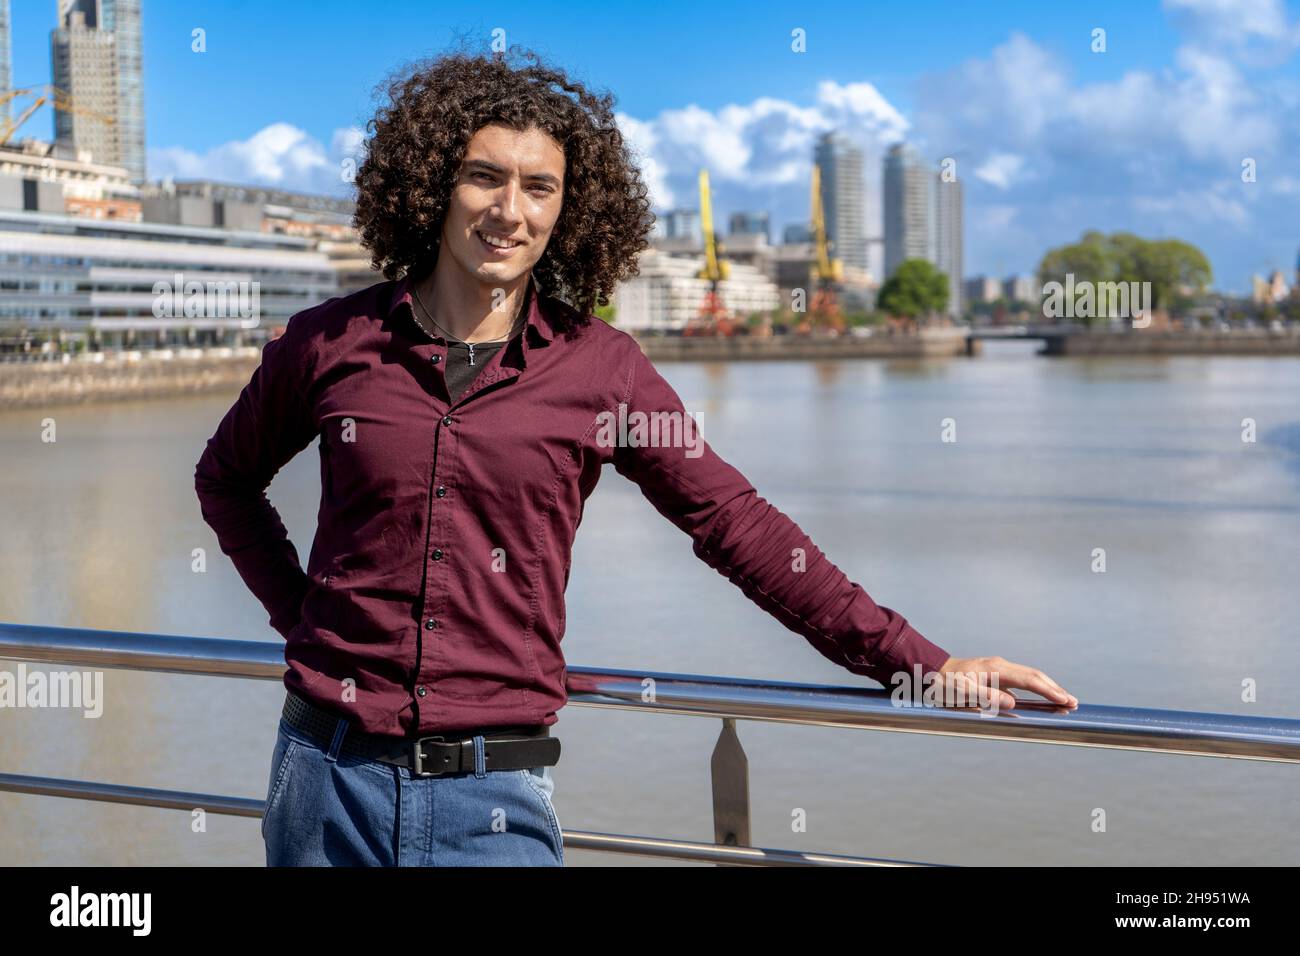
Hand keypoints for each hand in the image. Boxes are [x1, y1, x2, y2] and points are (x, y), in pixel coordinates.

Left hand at [935, 655, 1077, 710]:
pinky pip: (1020, 682)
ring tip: (1064, 700)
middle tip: (1074, 702)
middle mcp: (1000, 666)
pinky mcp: (994, 675)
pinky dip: (1035, 689)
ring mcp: (998, 669)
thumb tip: (1013, 703)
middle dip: (1055, 689)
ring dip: (1048, 688)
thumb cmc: (944, 684)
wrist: (929, 670)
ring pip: (1029, 677)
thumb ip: (987, 697)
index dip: (1050, 691)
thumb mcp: (963, 693)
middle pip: (1035, 676)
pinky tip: (1040, 700)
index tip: (1067, 700)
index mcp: (995, 669)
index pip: (1030, 680)